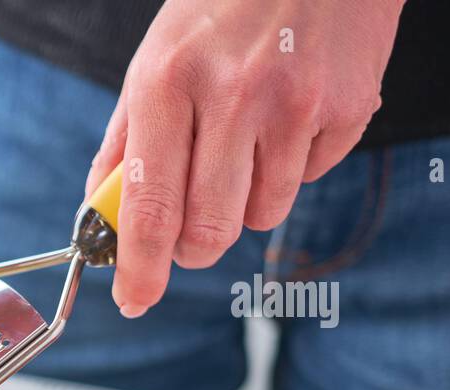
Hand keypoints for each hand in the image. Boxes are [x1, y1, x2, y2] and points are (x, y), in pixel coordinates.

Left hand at [84, 0, 403, 317]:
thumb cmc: (223, 9)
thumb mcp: (154, 61)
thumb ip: (124, 144)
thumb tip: (100, 216)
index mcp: (169, 83)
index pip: (150, 206)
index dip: (141, 267)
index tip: (134, 300)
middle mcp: (234, 96)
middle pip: (209, 230)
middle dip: (194, 248)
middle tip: (191, 230)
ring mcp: (297, 104)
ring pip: (262, 216)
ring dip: (245, 203)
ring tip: (244, 142)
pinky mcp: (349, 107)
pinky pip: (308, 180)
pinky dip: (292, 166)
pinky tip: (287, 116)